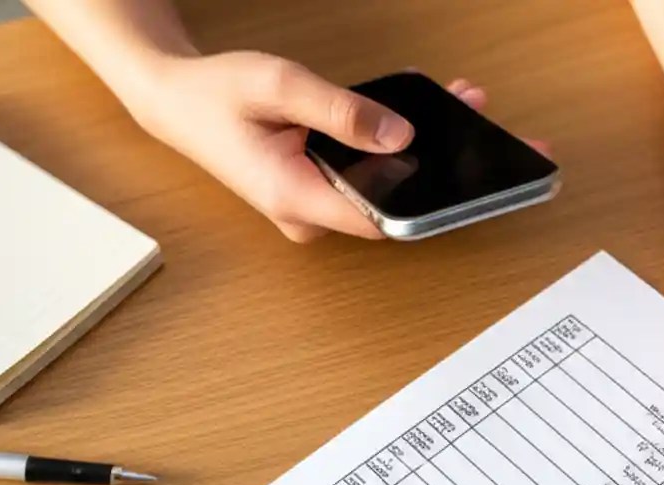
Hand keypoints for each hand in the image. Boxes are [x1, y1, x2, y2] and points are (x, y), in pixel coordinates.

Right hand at [122, 53, 518, 241]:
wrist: (176, 102)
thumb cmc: (218, 94)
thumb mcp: (281, 85)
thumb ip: (342, 113)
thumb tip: (403, 136)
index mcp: (296, 197)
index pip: (382, 218)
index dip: (437, 203)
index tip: (484, 179)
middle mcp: (309, 214)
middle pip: (391, 203)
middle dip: (443, 165)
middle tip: (487, 124)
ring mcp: (313, 205)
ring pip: (382, 187)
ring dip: (422, 152)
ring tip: (464, 104)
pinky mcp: (317, 190)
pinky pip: (365, 176)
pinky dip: (394, 147)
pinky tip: (423, 115)